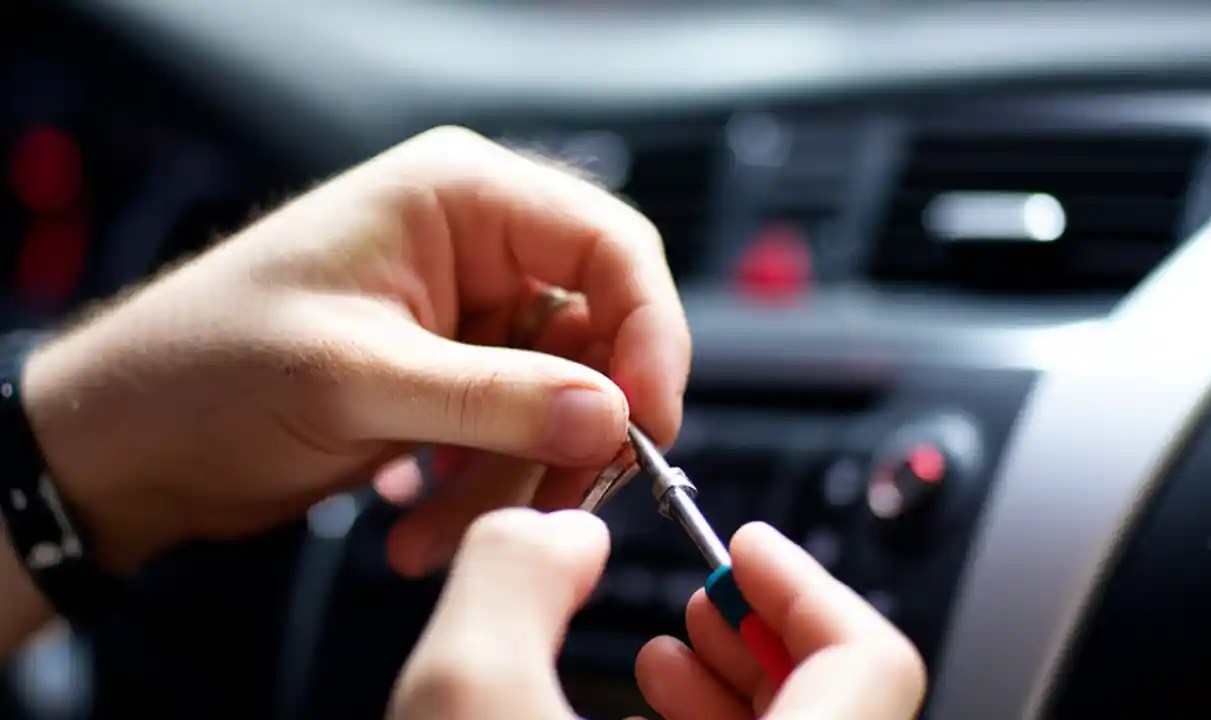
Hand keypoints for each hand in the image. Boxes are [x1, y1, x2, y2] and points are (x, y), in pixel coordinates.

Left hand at [19, 126, 689, 573]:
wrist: (125, 438)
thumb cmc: (208, 368)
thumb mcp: (356, 380)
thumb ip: (495, 399)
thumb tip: (614, 415)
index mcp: (460, 198)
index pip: (610, 246)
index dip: (648, 334)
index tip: (648, 424)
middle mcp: (475, 246)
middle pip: (596, 331)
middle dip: (577, 427)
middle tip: (559, 501)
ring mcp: (464, 316)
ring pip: (558, 398)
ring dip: (516, 477)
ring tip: (439, 535)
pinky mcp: (449, 377)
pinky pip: (512, 433)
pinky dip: (484, 487)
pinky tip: (418, 525)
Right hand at [390, 512, 925, 719]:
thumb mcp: (460, 696)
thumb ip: (511, 573)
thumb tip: (557, 528)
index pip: (874, 662)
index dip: (806, 584)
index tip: (739, 549)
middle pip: (846, 699)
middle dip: (763, 632)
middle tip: (703, 599)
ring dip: (738, 688)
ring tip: (666, 655)